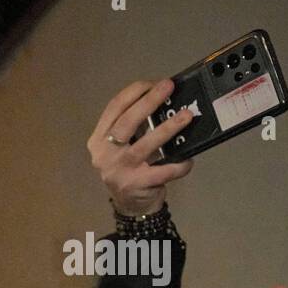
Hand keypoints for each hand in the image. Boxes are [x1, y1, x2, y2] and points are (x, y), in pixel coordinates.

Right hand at [89, 79, 195, 216]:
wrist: (129, 205)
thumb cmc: (128, 168)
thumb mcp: (121, 146)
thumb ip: (133, 126)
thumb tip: (161, 99)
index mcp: (99, 139)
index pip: (114, 108)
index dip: (134, 92)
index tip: (153, 83)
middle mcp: (104, 154)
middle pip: (126, 123)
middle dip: (149, 102)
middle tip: (169, 87)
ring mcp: (119, 171)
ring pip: (144, 145)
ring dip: (167, 128)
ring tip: (186, 116)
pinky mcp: (136, 185)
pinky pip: (162, 171)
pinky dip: (178, 164)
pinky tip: (188, 158)